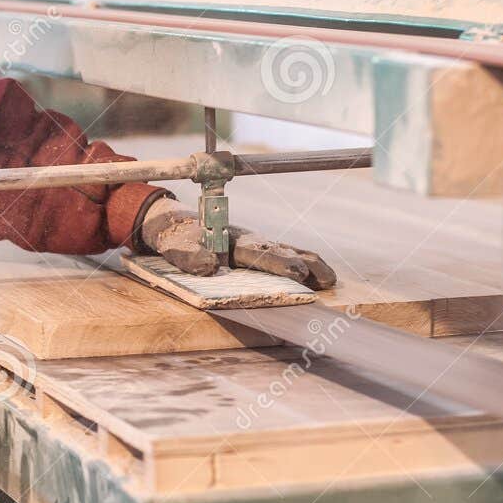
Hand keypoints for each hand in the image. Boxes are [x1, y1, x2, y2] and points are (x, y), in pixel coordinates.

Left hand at [137, 197, 336, 288]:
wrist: (172, 223)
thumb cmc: (174, 238)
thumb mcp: (173, 247)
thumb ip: (189, 257)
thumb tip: (210, 266)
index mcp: (227, 239)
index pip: (258, 252)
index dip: (278, 263)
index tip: (297, 273)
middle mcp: (246, 239)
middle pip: (280, 250)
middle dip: (304, 264)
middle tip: (325, 279)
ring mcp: (253, 243)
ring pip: (287, 250)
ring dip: (309, 264)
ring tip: (330, 279)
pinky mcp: (254, 250)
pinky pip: (282, 255)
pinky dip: (303, 263)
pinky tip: (317, 277)